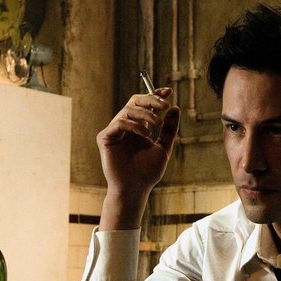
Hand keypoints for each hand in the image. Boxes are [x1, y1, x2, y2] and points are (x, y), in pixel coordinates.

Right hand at [97, 88, 179, 229]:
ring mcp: (114, 132)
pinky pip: (119, 123)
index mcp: (138, 128)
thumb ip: (168, 129)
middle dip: (150, 99)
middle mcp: (125, 127)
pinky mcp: (105, 138)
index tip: (168, 91)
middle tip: (164, 104)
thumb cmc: (148, 172)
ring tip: (157, 124)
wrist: (135, 189)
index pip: (145, 105)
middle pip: (134, 102)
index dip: (155, 95)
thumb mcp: (163, 148)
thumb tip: (175, 108)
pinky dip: (134, 126)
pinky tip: (145, 135)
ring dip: (146, 114)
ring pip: (128, 110)